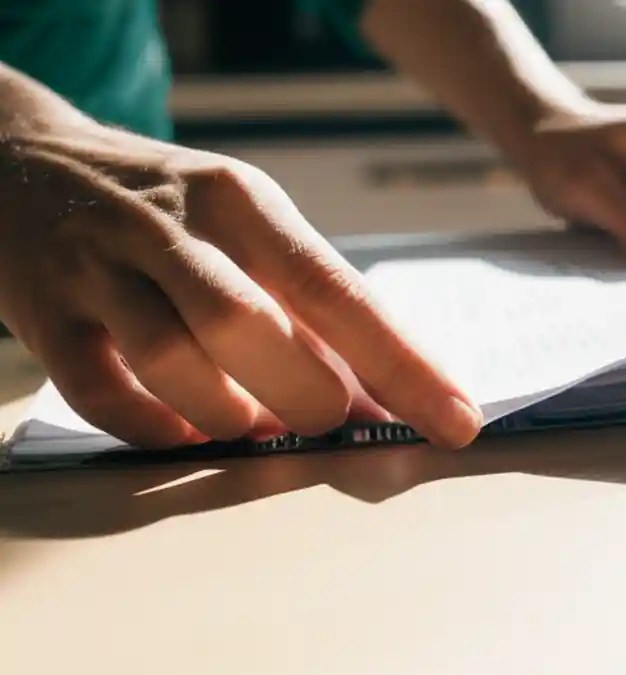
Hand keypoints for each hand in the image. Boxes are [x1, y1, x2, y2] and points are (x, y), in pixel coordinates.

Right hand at [0, 106, 482, 448]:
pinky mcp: (44, 314)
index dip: (403, 364)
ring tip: (255, 424)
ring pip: (174, 359)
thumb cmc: (172, 217)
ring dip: (231, 413)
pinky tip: (188, 431)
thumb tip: (384, 400)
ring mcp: (99, 268)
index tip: (456, 420)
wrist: (23, 166)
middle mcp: (173, 227)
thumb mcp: (245, 230)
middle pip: (250, 324)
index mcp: (245, 202)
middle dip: (308, 392)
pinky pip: (101, 393)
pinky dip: (156, 429)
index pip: (338, 290)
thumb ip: (307, 309)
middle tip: (332, 421)